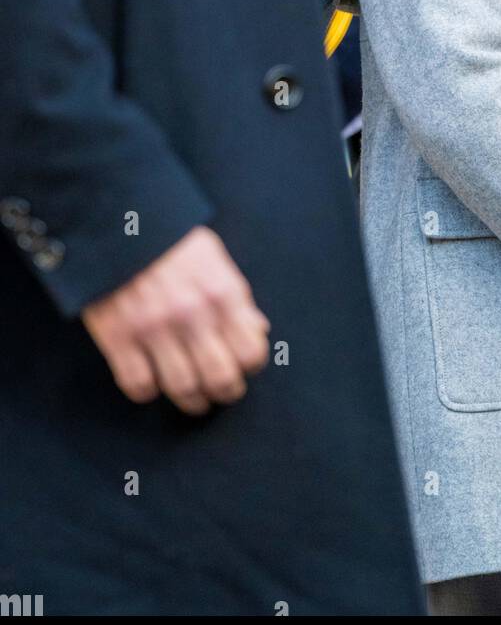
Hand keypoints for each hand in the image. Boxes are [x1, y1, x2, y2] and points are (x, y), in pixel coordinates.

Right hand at [81, 226, 270, 414]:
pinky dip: (148, 391)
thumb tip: (260, 331)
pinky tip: (152, 380)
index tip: (241, 366)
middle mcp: (191, 313)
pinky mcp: (117, 336)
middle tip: (220, 392)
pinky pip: (139, 385)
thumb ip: (239, 298)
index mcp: (222, 291)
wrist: (116, 223)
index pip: (251, 353)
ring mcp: (153, 327)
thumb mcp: (215, 260)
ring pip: (183, 388)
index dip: (250, 365)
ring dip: (192, 401)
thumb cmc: (171, 242)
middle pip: (220, 379)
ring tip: (193, 398)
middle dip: (226, 393)